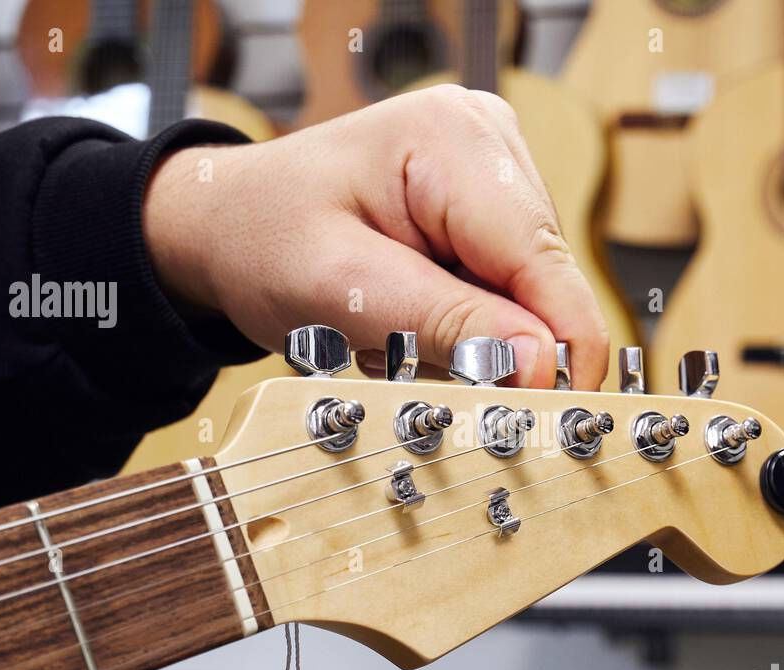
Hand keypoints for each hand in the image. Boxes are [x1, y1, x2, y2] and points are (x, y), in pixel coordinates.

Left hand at [143, 85, 609, 389]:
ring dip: (471, 336)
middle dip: (491, 342)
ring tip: (391, 329)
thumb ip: (448, 324)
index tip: (547, 417)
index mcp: (457, 139)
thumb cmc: (262, 240)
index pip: (544, 259)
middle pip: (543, 280)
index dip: (559, 347)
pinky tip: (408, 313)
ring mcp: (494, 168)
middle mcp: (490, 139)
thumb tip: (542, 363)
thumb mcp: (345, 290)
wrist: (224, 224)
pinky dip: (463, 322)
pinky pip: (506, 290)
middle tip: (404, 356)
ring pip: (528, 294)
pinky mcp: (488, 204)